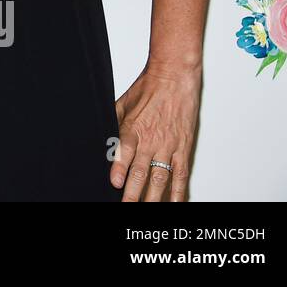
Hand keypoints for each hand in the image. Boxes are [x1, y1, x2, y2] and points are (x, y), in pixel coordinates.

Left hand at [110, 60, 201, 200]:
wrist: (174, 77)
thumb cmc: (148, 88)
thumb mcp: (122, 103)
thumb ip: (113, 122)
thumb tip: (102, 138)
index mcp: (133, 128)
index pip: (125, 152)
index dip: (120, 168)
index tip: (115, 183)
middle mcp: (151, 139)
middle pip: (141, 171)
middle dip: (133, 193)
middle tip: (126, 206)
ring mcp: (169, 145)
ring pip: (161, 177)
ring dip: (153, 197)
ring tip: (147, 210)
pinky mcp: (183, 148)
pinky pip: (181, 174)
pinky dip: (178, 191)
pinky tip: (174, 203)